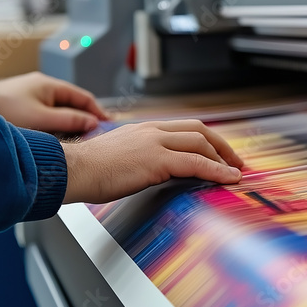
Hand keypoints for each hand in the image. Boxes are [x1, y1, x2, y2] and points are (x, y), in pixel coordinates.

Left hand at [0, 72, 108, 132]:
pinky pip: (47, 115)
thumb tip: (92, 123)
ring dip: (70, 123)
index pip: (82, 97)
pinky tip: (59, 137)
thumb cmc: (4, 112)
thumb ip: (70, 120)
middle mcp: (41, 87)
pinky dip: (56, 125)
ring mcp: (31, 96)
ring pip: (59, 111)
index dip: (98, 111)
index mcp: (49, 85)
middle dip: (85, 119)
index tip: (109, 124)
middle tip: (97, 134)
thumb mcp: (42, 119)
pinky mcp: (22, 107)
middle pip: (72, 104)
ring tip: (80, 139)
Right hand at [62, 119, 244, 203]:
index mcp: (142, 129)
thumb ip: (137, 160)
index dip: (205, 138)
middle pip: (198, 130)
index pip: (182, 128)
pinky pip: (195, 162)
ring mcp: (155, 142)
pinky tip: (227, 178)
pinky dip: (216, 170)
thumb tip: (151, 173)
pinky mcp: (156, 159)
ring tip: (235, 172)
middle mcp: (151, 130)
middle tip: (234, 161)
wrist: (72, 170)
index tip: (217, 152)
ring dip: (222, 158)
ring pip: (200, 143)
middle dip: (221, 145)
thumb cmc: (86, 170)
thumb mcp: (117, 158)